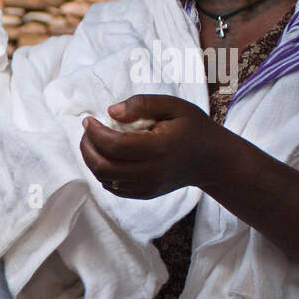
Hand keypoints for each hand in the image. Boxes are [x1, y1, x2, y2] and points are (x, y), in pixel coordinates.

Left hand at [80, 94, 221, 198]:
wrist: (211, 160)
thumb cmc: (192, 128)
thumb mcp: (174, 106)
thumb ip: (142, 104)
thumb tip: (110, 111)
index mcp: (158, 148)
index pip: (114, 145)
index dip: (94, 132)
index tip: (88, 120)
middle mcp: (151, 172)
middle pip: (103, 166)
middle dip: (87, 147)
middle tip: (87, 131)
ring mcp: (147, 187)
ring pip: (104, 178)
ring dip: (92, 159)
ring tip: (94, 141)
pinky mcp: (144, 194)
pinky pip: (112, 187)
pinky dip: (102, 172)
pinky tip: (106, 156)